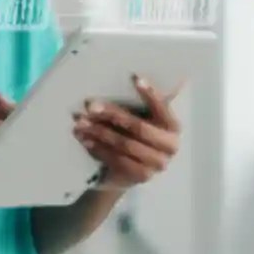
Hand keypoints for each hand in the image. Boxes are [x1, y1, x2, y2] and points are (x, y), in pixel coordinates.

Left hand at [73, 74, 180, 190]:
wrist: (127, 174)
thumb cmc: (134, 137)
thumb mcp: (140, 119)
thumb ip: (138, 104)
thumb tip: (127, 79)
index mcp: (173, 126)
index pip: (162, 108)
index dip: (150, 94)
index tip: (135, 77)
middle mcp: (170, 146)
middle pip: (138, 127)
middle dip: (112, 115)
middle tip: (90, 105)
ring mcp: (157, 164)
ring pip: (124, 144)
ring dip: (99, 132)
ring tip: (80, 122)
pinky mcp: (141, 176)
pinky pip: (116, 159)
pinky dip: (98, 148)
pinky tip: (84, 139)